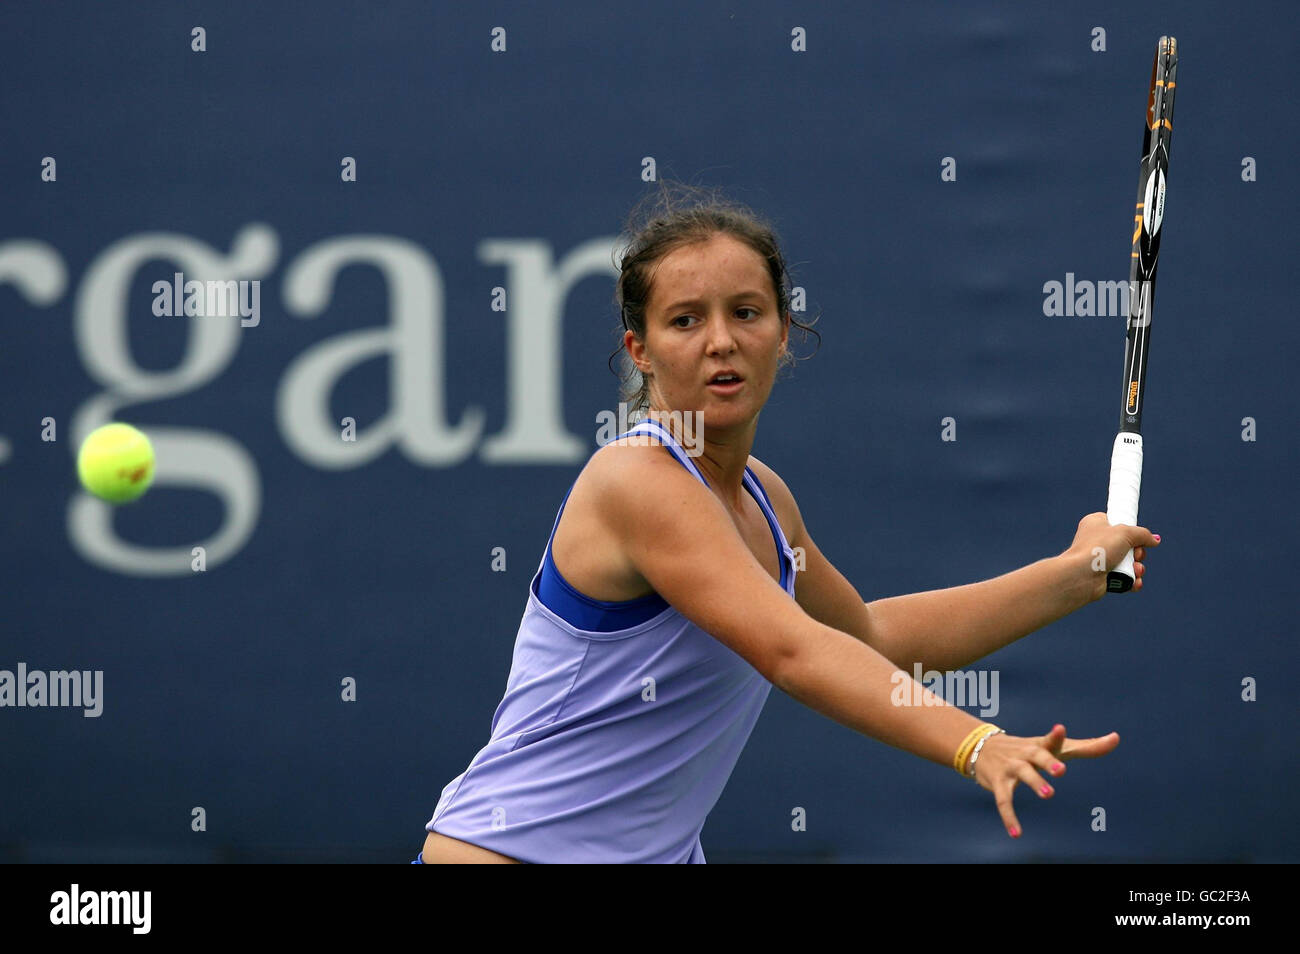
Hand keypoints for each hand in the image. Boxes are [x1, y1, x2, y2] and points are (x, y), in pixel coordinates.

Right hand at [970, 723, 1119, 837]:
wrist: (981, 747)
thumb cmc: (1028, 749)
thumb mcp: (1055, 747)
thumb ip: (1087, 746)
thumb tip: (1116, 738)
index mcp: (1040, 745)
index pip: (1050, 740)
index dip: (1056, 736)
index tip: (1060, 729)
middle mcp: (1025, 754)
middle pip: (1037, 755)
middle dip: (1048, 762)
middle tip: (1062, 771)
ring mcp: (1011, 768)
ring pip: (1022, 774)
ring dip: (1034, 782)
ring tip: (1049, 793)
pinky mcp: (998, 783)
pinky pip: (1003, 801)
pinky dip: (1009, 817)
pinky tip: (1016, 833)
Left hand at [1065, 512, 1160, 600]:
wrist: (1081, 575)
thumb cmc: (1098, 549)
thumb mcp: (1125, 532)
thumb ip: (1143, 534)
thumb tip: (1155, 540)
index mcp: (1096, 523)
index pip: (1118, 523)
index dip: (1131, 530)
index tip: (1136, 536)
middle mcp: (1096, 541)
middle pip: (1128, 545)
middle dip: (1138, 553)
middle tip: (1137, 556)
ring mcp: (1099, 559)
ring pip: (1128, 562)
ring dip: (1137, 568)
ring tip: (1136, 570)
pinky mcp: (1102, 577)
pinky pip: (1123, 578)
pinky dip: (1132, 580)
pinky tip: (1135, 582)